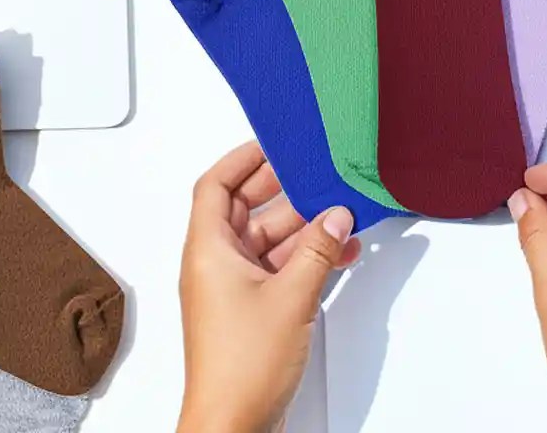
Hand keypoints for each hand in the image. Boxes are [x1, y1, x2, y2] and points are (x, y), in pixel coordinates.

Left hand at [177, 141, 360, 432]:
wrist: (233, 424)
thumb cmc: (241, 366)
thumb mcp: (290, 296)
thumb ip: (316, 250)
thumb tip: (335, 215)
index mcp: (207, 250)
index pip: (215, 186)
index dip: (241, 160)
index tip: (272, 143)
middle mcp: (215, 264)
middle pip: (244, 210)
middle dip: (281, 191)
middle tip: (314, 171)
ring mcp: (232, 289)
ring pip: (267, 241)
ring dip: (302, 227)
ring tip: (340, 211)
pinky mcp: (251, 312)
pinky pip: (278, 270)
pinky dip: (305, 258)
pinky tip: (339, 252)